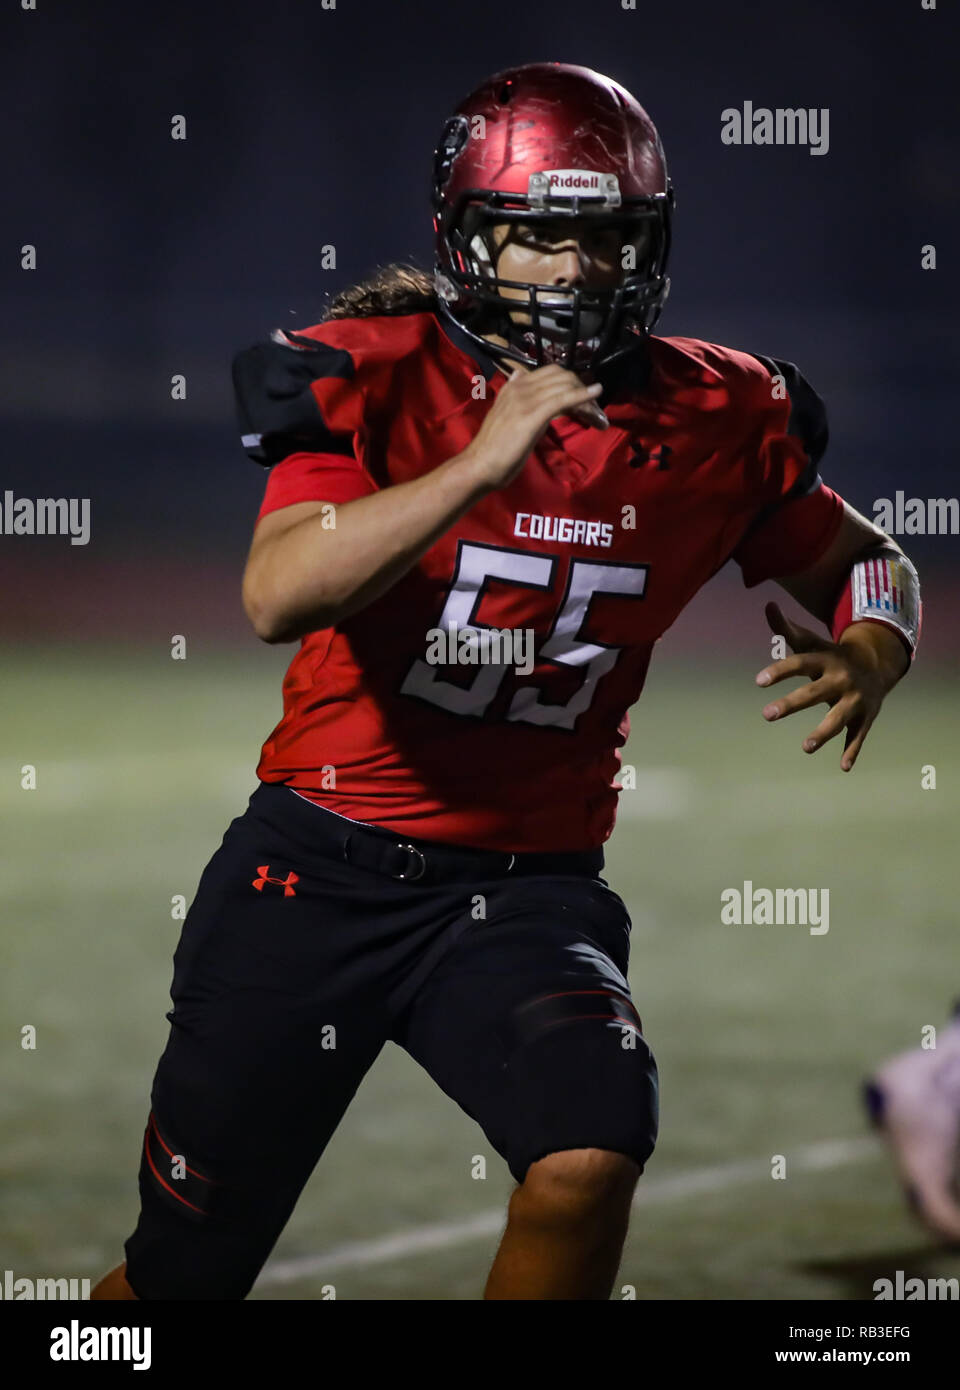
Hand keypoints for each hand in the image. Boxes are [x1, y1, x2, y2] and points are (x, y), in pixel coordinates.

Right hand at [463, 363, 606, 491]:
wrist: (479, 465)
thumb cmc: (494, 448)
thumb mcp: (505, 414)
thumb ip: (513, 396)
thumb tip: (518, 375)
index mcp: (514, 386)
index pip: (551, 373)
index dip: (571, 384)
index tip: (585, 403)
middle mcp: (520, 387)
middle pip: (561, 376)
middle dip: (582, 389)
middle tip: (595, 412)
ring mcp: (526, 399)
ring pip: (564, 387)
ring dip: (587, 399)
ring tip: (599, 416)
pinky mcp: (533, 414)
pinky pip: (562, 399)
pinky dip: (582, 394)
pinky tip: (596, 393)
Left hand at [754, 601, 907, 771]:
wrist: (877, 663)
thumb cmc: (831, 655)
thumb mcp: (811, 643)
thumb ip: (786, 629)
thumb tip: (767, 605)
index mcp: (825, 660)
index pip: (799, 664)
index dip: (780, 671)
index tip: (758, 681)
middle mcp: (841, 680)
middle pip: (814, 693)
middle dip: (792, 704)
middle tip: (766, 715)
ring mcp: (855, 700)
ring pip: (839, 719)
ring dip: (823, 733)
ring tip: (804, 748)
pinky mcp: (865, 717)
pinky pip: (858, 736)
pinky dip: (852, 751)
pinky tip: (843, 767)